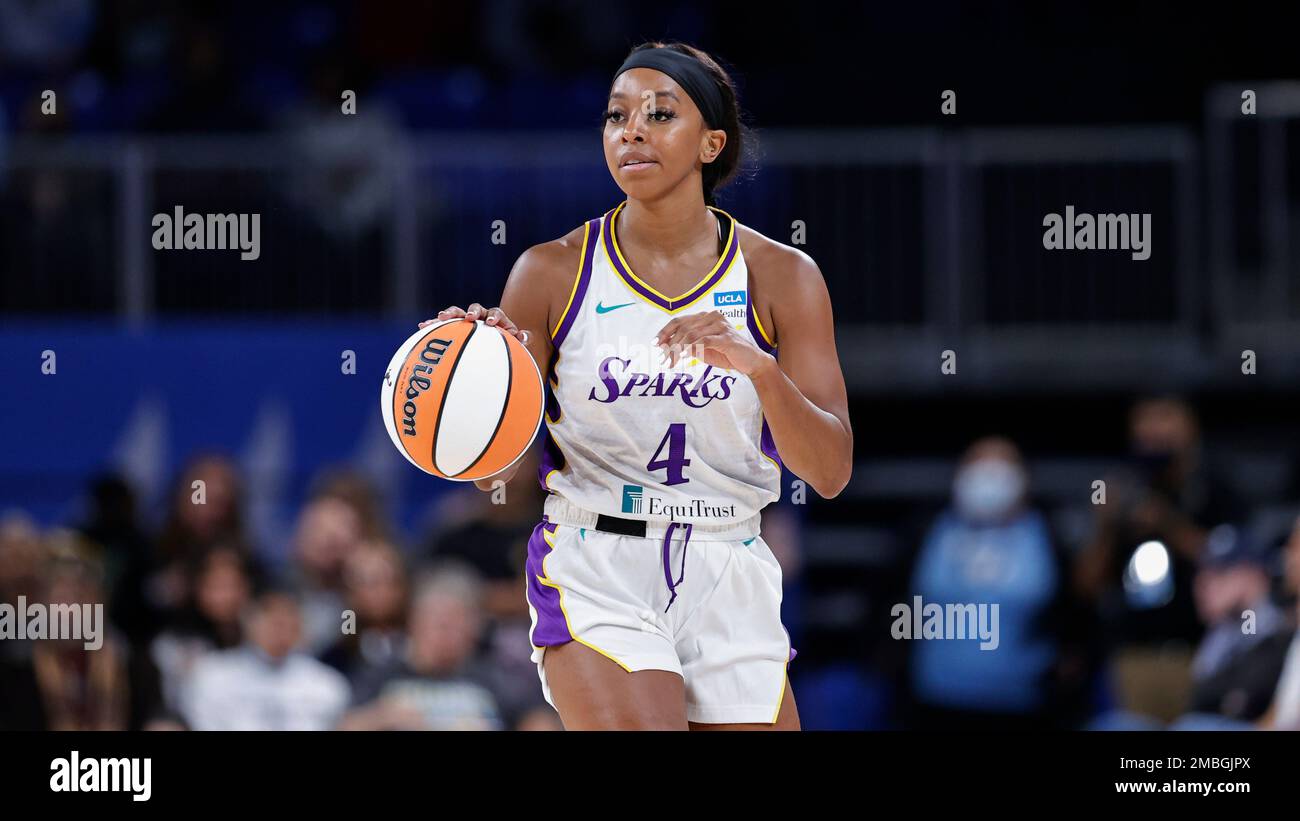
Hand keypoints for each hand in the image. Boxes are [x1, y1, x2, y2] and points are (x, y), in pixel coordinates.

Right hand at [419, 303, 529, 345]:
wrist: (494, 342)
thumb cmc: (505, 344)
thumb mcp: (514, 344)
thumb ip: (520, 340)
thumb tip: (524, 337)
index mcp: (497, 318)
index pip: (496, 313)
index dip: (493, 317)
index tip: (489, 324)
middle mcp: (481, 315)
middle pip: (475, 308)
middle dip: (471, 311)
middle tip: (468, 318)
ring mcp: (466, 319)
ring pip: (457, 312)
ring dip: (449, 314)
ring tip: (439, 318)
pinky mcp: (454, 325)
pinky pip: (443, 323)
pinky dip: (434, 324)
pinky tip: (422, 326)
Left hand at [654, 310, 772, 375]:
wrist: (750, 362)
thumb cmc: (726, 354)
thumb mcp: (702, 349)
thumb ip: (687, 344)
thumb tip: (665, 346)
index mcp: (705, 317)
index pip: (679, 321)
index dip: (665, 331)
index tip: (655, 344)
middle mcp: (712, 317)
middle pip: (683, 328)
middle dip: (670, 344)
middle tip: (663, 360)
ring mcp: (720, 325)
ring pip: (691, 334)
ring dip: (677, 349)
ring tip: (671, 361)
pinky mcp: (726, 337)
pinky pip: (704, 341)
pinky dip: (691, 348)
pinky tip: (682, 356)